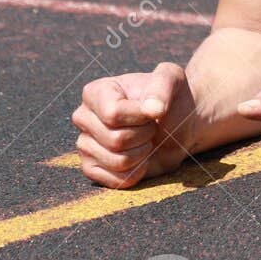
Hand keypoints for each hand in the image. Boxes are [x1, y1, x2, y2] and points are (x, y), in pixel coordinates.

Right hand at [72, 62, 195, 188]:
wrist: (177, 125)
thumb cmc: (171, 99)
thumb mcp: (173, 79)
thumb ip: (163, 84)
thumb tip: (153, 109)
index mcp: (95, 92)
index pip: (112, 114)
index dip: (141, 117)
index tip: (153, 110)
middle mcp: (83, 117)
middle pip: (116, 140)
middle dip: (145, 135)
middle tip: (150, 126)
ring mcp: (84, 144)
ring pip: (118, 161)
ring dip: (143, 152)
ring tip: (145, 140)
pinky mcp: (91, 169)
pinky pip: (117, 180)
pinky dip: (138, 171)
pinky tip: (141, 157)